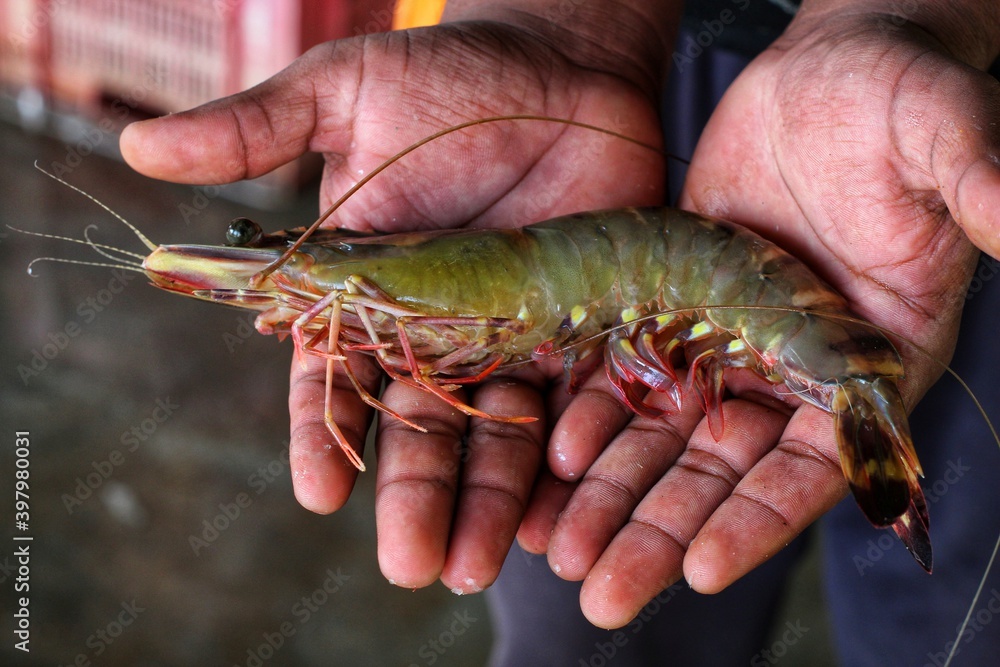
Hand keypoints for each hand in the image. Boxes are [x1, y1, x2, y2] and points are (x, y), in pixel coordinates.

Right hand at [120, 13, 670, 592]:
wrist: (562, 64)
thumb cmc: (449, 74)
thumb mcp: (345, 92)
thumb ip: (256, 130)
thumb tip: (137, 148)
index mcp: (370, 288)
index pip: (337, 375)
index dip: (325, 432)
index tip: (319, 490)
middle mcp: (438, 326)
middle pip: (419, 424)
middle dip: (413, 493)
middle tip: (408, 561)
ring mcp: (512, 334)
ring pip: (495, 433)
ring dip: (487, 499)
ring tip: (480, 562)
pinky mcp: (583, 328)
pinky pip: (576, 407)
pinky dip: (569, 461)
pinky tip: (559, 515)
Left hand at [528, 7, 999, 626]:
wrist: (828, 74)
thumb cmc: (900, 100)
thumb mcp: (941, 133)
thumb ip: (976, 183)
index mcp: (869, 363)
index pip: (815, 464)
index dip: (759, 518)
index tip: (701, 570)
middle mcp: (794, 371)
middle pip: (722, 473)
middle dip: (661, 533)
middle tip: (599, 593)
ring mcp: (730, 345)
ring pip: (664, 441)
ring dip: (613, 498)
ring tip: (557, 550)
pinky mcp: (677, 310)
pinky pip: (630, 379)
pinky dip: (593, 422)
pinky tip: (550, 460)